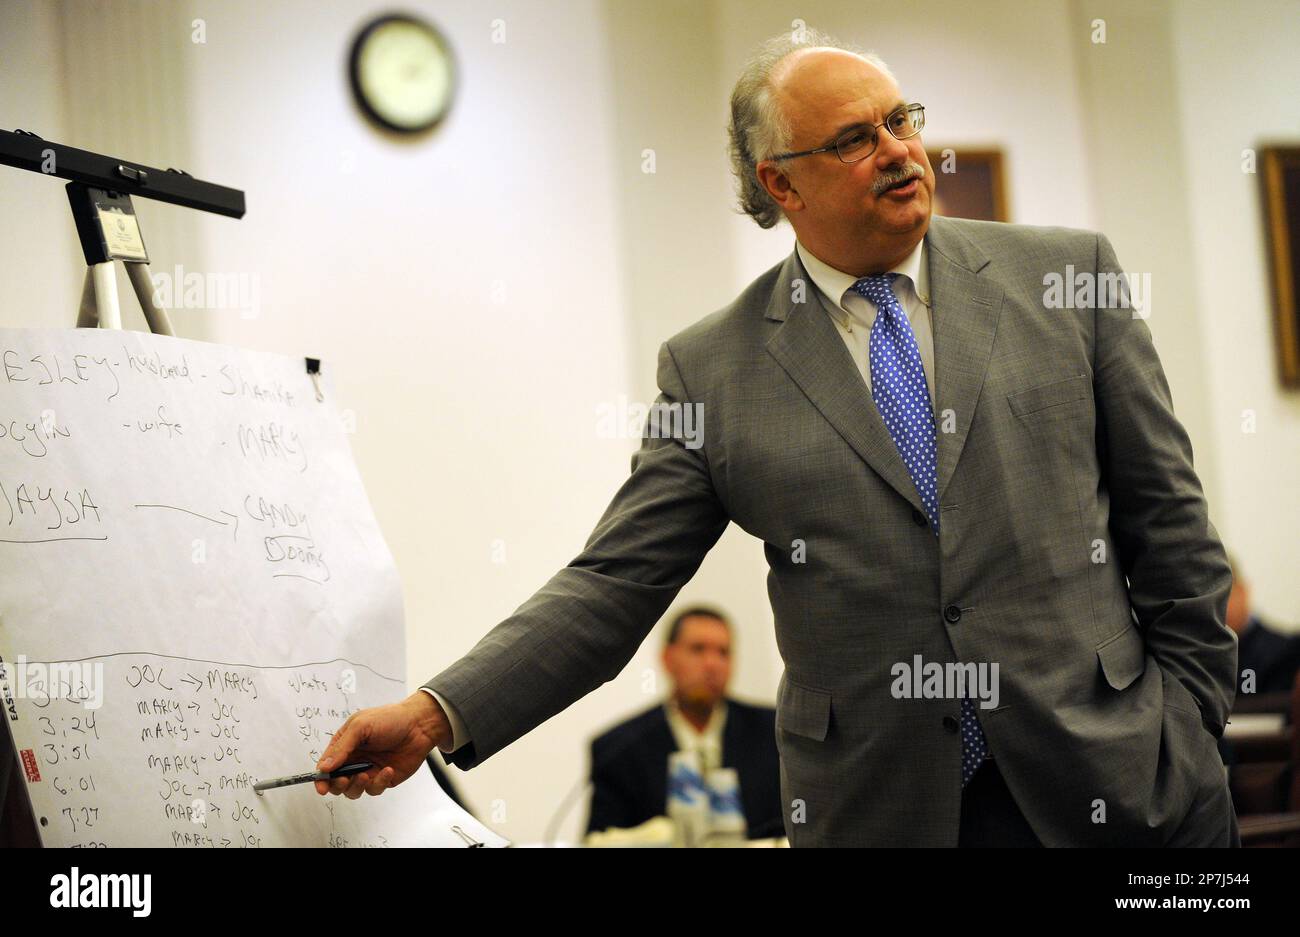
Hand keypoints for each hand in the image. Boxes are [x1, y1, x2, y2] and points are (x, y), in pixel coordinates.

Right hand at [314, 691, 451, 797]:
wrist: (420, 725)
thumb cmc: (389, 719)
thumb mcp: (361, 726)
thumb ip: (342, 747)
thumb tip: (324, 767)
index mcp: (345, 745)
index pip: (326, 765)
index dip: (321, 778)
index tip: (322, 787)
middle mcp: (354, 760)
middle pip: (337, 782)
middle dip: (338, 785)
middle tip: (346, 779)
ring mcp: (369, 770)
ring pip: (354, 790)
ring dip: (357, 786)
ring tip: (367, 775)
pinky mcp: (384, 778)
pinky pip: (375, 789)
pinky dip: (380, 782)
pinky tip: (388, 770)